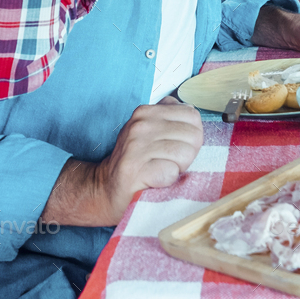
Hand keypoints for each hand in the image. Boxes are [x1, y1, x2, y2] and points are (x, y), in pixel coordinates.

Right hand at [40, 98, 202, 226]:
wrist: (106, 187)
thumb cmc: (134, 160)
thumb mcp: (149, 130)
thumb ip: (170, 117)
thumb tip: (192, 113)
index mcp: (146, 112)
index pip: (192, 115)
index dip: (192, 135)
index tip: (178, 145)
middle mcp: (140, 125)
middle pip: (193, 135)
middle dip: (189, 153)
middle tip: (171, 161)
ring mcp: (136, 147)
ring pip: (185, 153)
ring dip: (179, 167)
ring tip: (163, 170)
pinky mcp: (135, 170)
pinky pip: (171, 172)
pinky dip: (169, 180)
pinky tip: (156, 180)